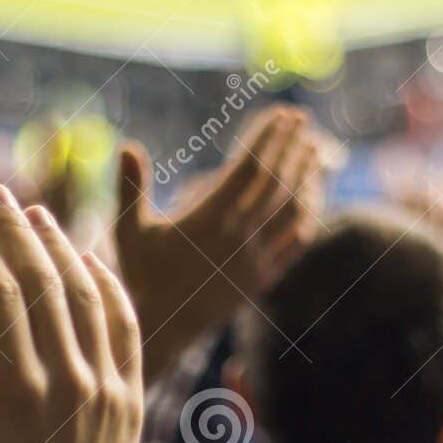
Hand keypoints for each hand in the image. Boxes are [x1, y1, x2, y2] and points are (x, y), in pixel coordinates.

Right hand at [0, 186, 143, 442]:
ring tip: (38, 216)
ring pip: (88, 297)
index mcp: (15, 392)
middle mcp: (68, 381)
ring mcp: (107, 388)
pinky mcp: (131, 400)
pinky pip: (125, 328)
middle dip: (17, 232)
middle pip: (45, 283)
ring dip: (64, 249)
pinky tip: (90, 262)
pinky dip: (109, 288)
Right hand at [113, 106, 325, 381]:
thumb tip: (128, 144)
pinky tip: (313, 197)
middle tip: (302, 121)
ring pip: (292, 211)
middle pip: (276, 182)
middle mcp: (238, 236)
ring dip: (306, 177)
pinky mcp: (264, 279)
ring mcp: (255, 259)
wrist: (162, 328)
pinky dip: (307, 214)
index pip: (249, 168)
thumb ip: (130, 187)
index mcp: (209, 218)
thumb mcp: (129, 229)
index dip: (268, 138)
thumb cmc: (141, 275)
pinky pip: (295, 242)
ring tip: (315, 151)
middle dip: (291, 147)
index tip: (282, 115)